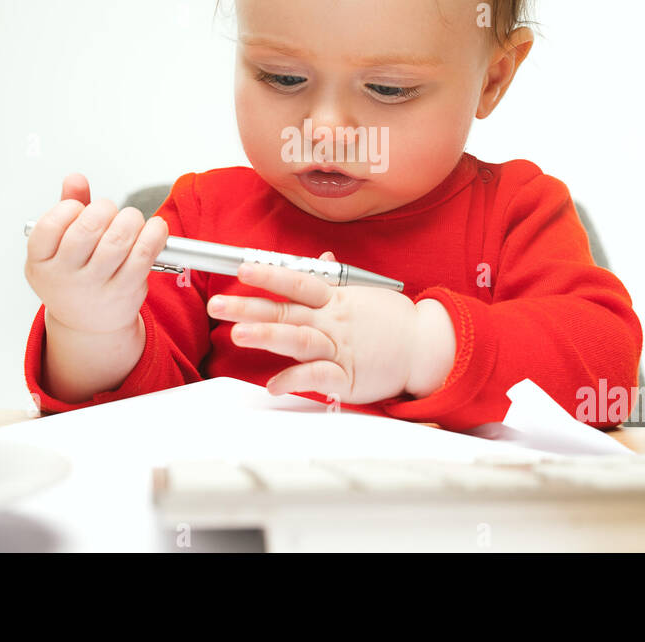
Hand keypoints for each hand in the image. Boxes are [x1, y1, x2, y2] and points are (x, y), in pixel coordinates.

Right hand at [23, 173, 169, 336]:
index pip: (50, 225)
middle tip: (110, 212)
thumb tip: (75, 178)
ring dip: (131, 219)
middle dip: (105, 209)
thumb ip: (67, 208)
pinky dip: (154, 233)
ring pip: (118, 239)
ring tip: (131, 220)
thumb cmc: (75, 274)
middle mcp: (64, 277)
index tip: (80, 209)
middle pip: (88, 228)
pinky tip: (155, 228)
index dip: (70, 208)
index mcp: (40, 262)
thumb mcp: (60, 245)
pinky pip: (144, 254)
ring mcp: (94, 287)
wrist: (89, 324)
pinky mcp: (124, 292)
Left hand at [206, 251, 456, 403]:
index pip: (297, 282)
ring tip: (239, 334)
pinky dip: (295, 379)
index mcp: (335, 299)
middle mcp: (333, 321)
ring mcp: (339, 348)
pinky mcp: (347, 376)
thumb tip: (321, 260)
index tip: (242, 269)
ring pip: (299, 339)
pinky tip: (273, 383)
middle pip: (286, 310)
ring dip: (268, 336)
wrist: (426, 347)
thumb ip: (336, 281)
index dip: (270, 275)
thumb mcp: (364, 293)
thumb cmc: (392, 322)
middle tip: (217, 305)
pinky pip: (318, 376)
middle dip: (248, 307)